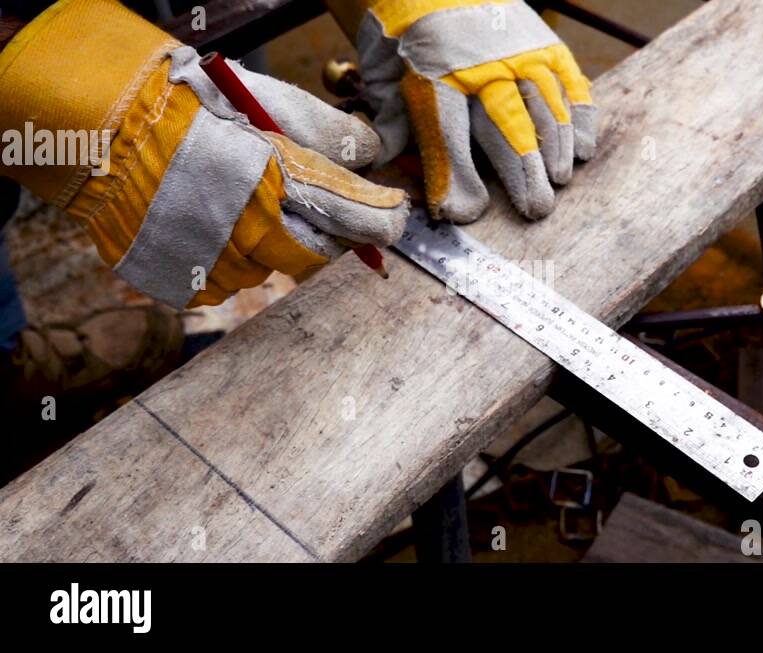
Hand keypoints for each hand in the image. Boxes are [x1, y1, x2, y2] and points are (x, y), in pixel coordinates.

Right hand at [0, 0, 408, 308]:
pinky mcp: (185, 283)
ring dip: (273, 241)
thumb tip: (374, 153)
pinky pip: (227, 282)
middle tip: (319, 210)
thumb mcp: (260, 98)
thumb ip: (324, 131)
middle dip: (331, 237)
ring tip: (240, 200)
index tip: (396, 215)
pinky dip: (230, 257)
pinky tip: (210, 221)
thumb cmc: (181, 104)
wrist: (95, 132)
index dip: (386, 219)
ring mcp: (217, 263)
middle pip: (322, 257)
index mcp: (279, 179)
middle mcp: (254, 230)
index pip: (358, 216)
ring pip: (273, 268)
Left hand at [354, 0, 596, 222]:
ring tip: (559, 181)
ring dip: (556, 147)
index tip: (462, 212)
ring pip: (544, 104)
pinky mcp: (543, 42)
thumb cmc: (407, 39)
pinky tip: (584, 149)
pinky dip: (580, 115)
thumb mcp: (383, 76)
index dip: (455, 176)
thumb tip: (384, 162)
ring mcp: (517, 51)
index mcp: (433, 74)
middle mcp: (481, 63)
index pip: (447, 133)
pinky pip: (569, 80)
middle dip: (523, 171)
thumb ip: (391, 122)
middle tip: (537, 209)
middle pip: (507, 124)